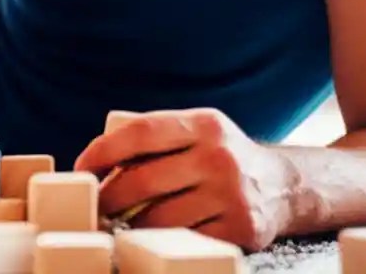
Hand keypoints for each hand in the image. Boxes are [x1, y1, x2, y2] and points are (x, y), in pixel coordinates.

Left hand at [75, 108, 294, 251]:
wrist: (284, 185)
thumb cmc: (220, 157)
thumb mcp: (198, 132)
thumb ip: (156, 137)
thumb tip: (95, 163)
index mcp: (204, 124)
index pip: (140, 133)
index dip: (103, 151)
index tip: (80, 168)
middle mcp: (220, 156)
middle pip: (143, 181)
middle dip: (108, 198)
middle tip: (94, 207)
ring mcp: (232, 194)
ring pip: (159, 218)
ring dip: (131, 226)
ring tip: (118, 225)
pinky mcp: (241, 228)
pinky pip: (185, 240)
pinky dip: (163, 241)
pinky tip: (154, 239)